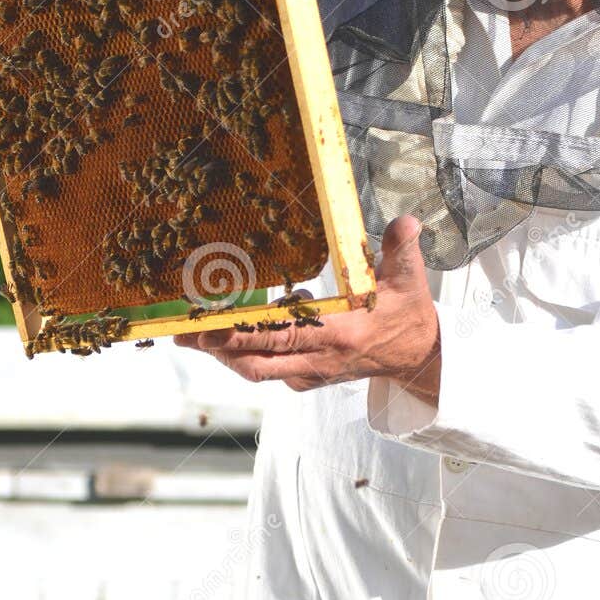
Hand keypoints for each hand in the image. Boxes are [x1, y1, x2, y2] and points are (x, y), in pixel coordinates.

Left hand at [175, 216, 441, 402]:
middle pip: (259, 360)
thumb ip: (402, 248)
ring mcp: (311, 373)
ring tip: (190, 337)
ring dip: (224, 355)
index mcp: (342, 336)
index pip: (285, 336)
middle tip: (184, 332)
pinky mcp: (306, 378)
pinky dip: (244, 355)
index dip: (247, 333)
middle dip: (219, 347)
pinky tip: (226, 335)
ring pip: (257, 370)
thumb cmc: (407, 315)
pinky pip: (267, 370)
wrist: (415, 357)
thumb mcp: (410, 280)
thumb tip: (406, 221)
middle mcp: (321, 360)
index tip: (214, 324)